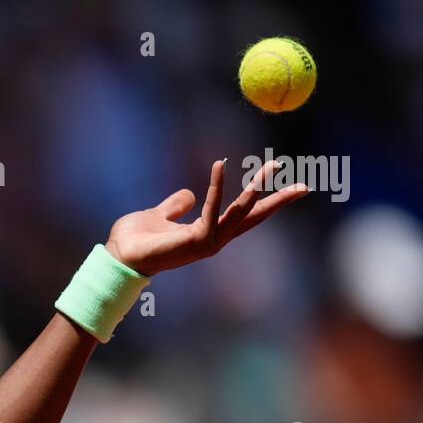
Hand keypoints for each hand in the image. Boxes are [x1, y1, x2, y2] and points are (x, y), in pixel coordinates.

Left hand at [105, 159, 307, 276]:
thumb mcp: (160, 214)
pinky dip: (217, 187)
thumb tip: (188, 194)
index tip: (289, 187)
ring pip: (239, 213)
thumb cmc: (135, 240)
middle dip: (277, 201)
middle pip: (252, 217)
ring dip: (256, 189)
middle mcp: (212, 240)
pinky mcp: (196, 240)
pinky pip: (212, 209)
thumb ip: (175, 205)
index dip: (266, 202)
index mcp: (208, 232)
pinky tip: (221, 165)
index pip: (244, 216)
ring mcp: (206, 242)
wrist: (118, 257)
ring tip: (272, 167)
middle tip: (304, 185)